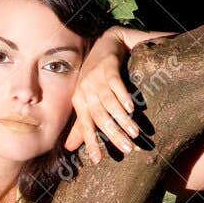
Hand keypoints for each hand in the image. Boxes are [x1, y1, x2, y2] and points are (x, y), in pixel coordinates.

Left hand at [63, 29, 142, 163]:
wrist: (106, 41)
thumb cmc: (95, 75)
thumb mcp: (85, 99)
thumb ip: (80, 124)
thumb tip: (69, 148)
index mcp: (79, 100)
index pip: (86, 126)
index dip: (91, 143)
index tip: (98, 161)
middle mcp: (86, 90)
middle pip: (99, 117)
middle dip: (113, 134)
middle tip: (127, 149)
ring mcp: (96, 78)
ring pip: (109, 103)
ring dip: (122, 119)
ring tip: (134, 133)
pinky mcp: (109, 67)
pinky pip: (115, 85)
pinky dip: (123, 97)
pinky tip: (131, 109)